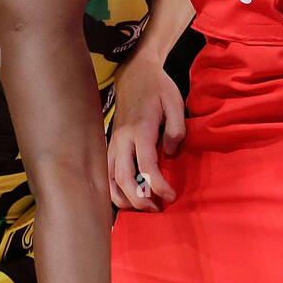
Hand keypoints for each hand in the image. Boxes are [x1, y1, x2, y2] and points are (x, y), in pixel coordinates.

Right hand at [107, 55, 185, 211]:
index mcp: (140, 129)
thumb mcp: (175, 102)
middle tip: (157, 209)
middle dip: (139, 199)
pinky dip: (114, 190)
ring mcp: (113, 142)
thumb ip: (176, 129)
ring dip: (123, 198)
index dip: (159, 185)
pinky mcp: (111, 144)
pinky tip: (127, 197)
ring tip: (141, 207)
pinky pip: (107, 173)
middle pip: (123, 178)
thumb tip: (169, 154)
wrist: (134, 73)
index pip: (147, 165)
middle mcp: (122, 138)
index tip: (171, 196)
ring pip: (109, 179)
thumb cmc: (157, 88)